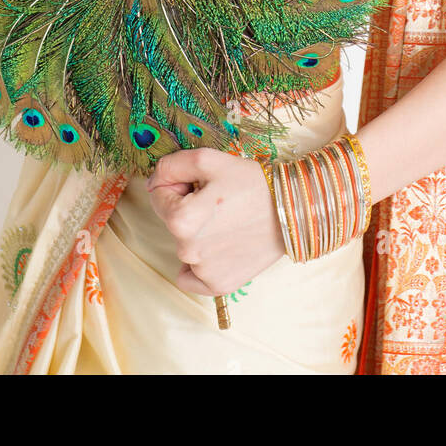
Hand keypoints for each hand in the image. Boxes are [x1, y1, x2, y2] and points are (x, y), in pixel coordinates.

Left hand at [145, 148, 287, 296]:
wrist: (291, 211)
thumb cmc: (251, 184)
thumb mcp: (208, 160)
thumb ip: (171, 165)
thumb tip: (153, 181)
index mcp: (180, 220)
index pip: (158, 194)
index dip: (178, 182)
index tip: (201, 183)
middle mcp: (187, 251)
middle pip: (171, 220)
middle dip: (187, 206)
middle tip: (218, 200)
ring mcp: (203, 272)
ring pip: (184, 244)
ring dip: (198, 231)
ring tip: (227, 220)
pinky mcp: (218, 285)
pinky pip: (192, 276)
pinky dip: (200, 263)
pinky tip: (221, 246)